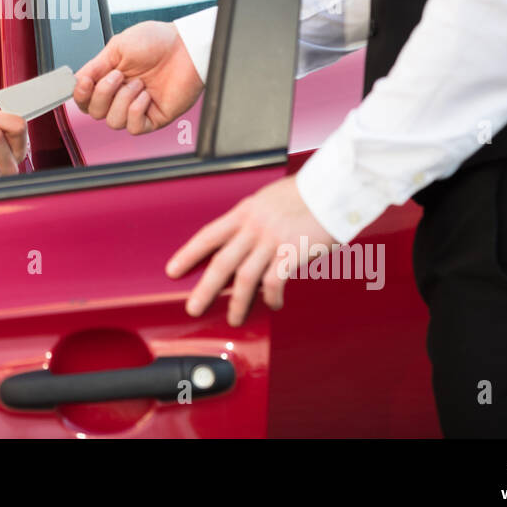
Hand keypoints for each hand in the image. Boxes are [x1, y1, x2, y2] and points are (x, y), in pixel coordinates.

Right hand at [73, 21, 202, 133]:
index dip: (80, 94)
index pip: (84, 98)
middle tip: (118, 75)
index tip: (84, 82)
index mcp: (109, 78)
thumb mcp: (117, 47)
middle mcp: (121, 95)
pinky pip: (134, 127)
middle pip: (94, 113)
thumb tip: (76, 81)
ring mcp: (137, 107)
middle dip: (103, 94)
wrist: (185, 46)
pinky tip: (146, 95)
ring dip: (123, 100)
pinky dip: (136, 110)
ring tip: (138, 83)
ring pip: (113, 122)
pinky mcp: (154, 118)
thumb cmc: (157, 41)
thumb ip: (94, 66)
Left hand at [165, 175, 335, 324]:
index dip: (188, 254)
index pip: (208, 235)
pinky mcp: (293, 252)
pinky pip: (275, 281)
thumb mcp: (268, 199)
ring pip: (245, 278)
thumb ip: (253, 219)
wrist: (333, 188)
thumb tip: (242, 239)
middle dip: (205, 288)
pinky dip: (272, 297)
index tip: (173, 270)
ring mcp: (273, 240)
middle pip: (221, 262)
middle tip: (193, 307)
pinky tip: (273, 304)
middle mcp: (254, 226)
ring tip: (234, 318)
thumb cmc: (305, 193)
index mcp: (245, 211)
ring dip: (238, 303)